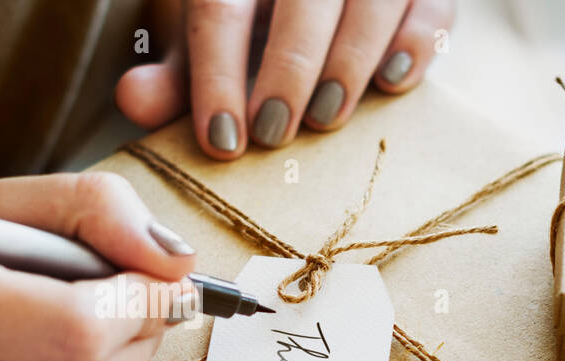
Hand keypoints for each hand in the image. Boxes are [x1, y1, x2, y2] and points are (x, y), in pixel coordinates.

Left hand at [116, 0, 456, 159]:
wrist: (326, 3)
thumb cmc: (262, 29)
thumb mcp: (216, 47)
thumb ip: (180, 77)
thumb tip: (134, 101)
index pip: (220, 9)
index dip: (217, 76)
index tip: (222, 142)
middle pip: (301, 3)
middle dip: (286, 72)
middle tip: (275, 135)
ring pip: (369, 2)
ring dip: (347, 64)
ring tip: (326, 119)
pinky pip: (431, 9)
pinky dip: (417, 43)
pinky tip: (393, 82)